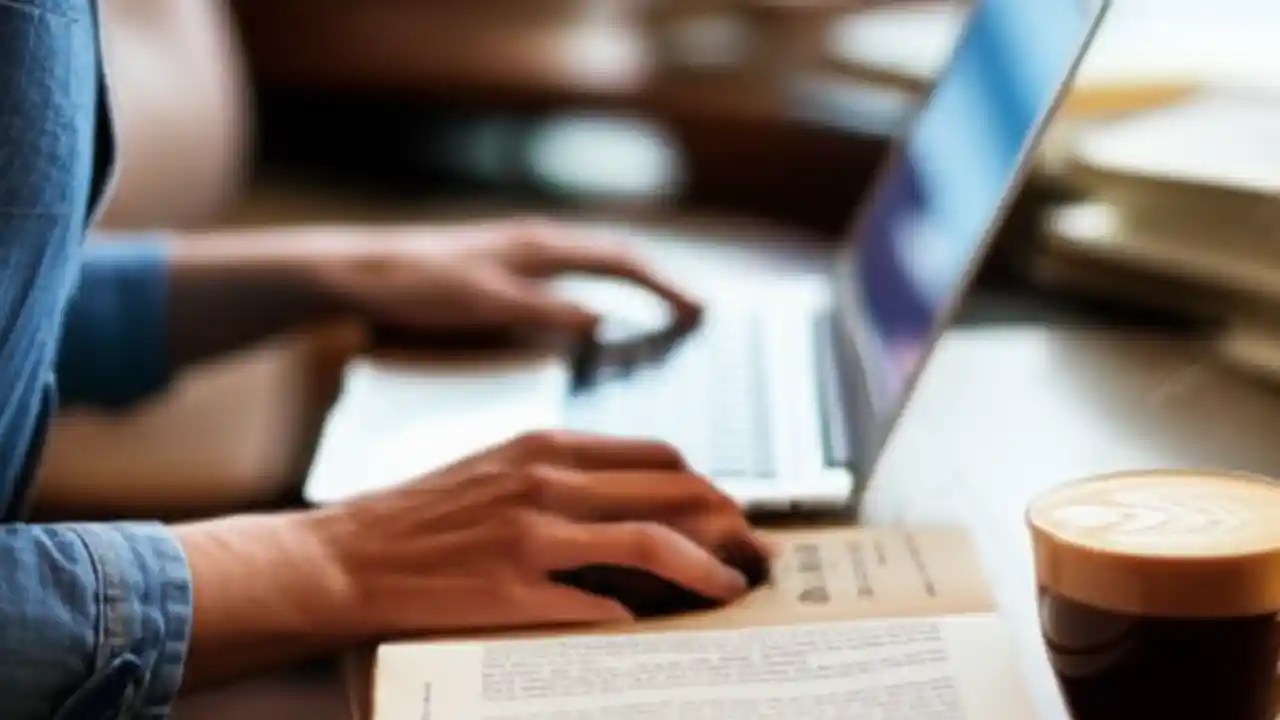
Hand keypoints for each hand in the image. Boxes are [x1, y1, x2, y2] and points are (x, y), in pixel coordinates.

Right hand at [306, 431, 763, 635]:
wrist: (349, 556)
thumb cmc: (424, 516)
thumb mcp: (498, 469)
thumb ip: (564, 475)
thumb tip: (634, 498)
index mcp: (547, 446)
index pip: (659, 456)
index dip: (706, 485)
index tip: (727, 512)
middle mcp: (547, 481)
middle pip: (672, 491)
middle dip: (726, 523)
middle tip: (750, 550)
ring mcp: (532, 535)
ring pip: (653, 541)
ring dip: (706, 568)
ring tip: (730, 586)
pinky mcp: (514, 589)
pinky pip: (601, 602)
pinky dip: (636, 612)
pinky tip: (652, 622)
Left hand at [310, 218, 700, 338]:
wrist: (357, 275)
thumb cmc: (416, 285)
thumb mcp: (484, 301)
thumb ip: (545, 310)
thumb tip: (606, 321)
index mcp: (539, 247)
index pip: (620, 260)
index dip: (664, 286)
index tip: (699, 310)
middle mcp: (536, 246)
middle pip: (615, 260)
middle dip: (659, 285)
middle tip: (695, 315)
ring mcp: (519, 259)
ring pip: (591, 270)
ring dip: (630, 290)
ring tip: (660, 321)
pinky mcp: (501, 278)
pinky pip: (566, 285)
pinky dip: (595, 300)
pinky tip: (592, 329)